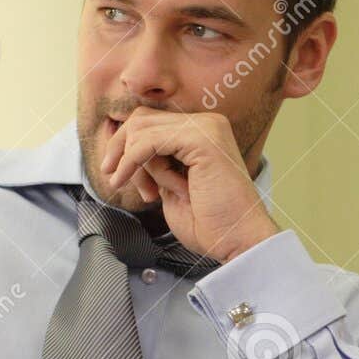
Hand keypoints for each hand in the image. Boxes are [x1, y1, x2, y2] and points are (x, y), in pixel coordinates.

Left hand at [99, 109, 280, 261]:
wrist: (240, 241)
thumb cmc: (211, 223)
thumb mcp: (170, 186)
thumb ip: (153, 163)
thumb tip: (122, 150)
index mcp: (202, 131)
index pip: (149, 120)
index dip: (126, 148)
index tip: (119, 176)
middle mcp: (207, 122)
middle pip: (141, 118)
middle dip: (121, 151)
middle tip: (119, 181)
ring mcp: (206, 127)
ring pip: (141, 129)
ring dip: (134, 164)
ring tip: (150, 194)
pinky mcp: (201, 138)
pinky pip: (149, 142)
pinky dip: (137, 165)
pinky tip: (147, 190)